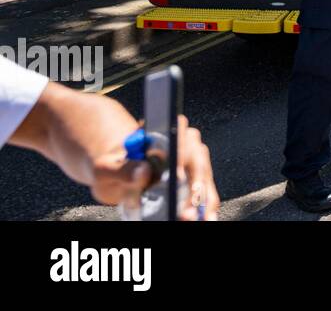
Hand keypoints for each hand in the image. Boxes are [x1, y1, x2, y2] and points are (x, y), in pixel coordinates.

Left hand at [90, 116, 218, 220]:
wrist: (118, 176)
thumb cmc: (112, 168)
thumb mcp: (106, 169)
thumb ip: (122, 169)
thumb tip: (143, 170)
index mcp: (160, 133)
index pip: (177, 129)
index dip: (181, 149)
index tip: (177, 174)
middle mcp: (182, 143)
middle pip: (197, 157)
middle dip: (195, 183)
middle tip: (186, 208)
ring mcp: (191, 163)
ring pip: (205, 177)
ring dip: (203, 199)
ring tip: (193, 218)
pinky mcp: (195, 181)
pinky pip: (206, 192)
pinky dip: (206, 207)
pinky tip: (204, 219)